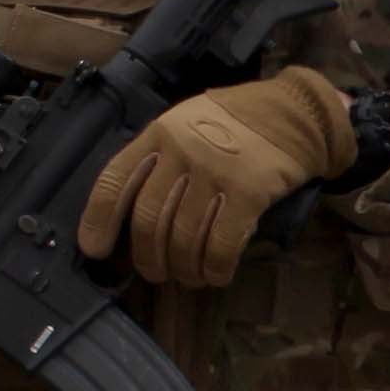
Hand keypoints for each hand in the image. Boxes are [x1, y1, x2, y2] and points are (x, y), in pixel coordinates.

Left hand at [77, 65, 358, 287]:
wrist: (295, 113)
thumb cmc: (234, 123)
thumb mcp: (186, 123)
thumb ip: (159, 158)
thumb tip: (131, 213)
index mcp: (158, 134)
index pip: (115, 181)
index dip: (98, 220)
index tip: (94, 249)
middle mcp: (181, 152)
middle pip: (149, 220)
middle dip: (148, 258)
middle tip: (157, 273)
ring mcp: (215, 172)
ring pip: (184, 239)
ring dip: (184, 269)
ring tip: (190, 277)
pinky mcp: (248, 192)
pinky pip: (222, 245)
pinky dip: (216, 269)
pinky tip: (216, 275)